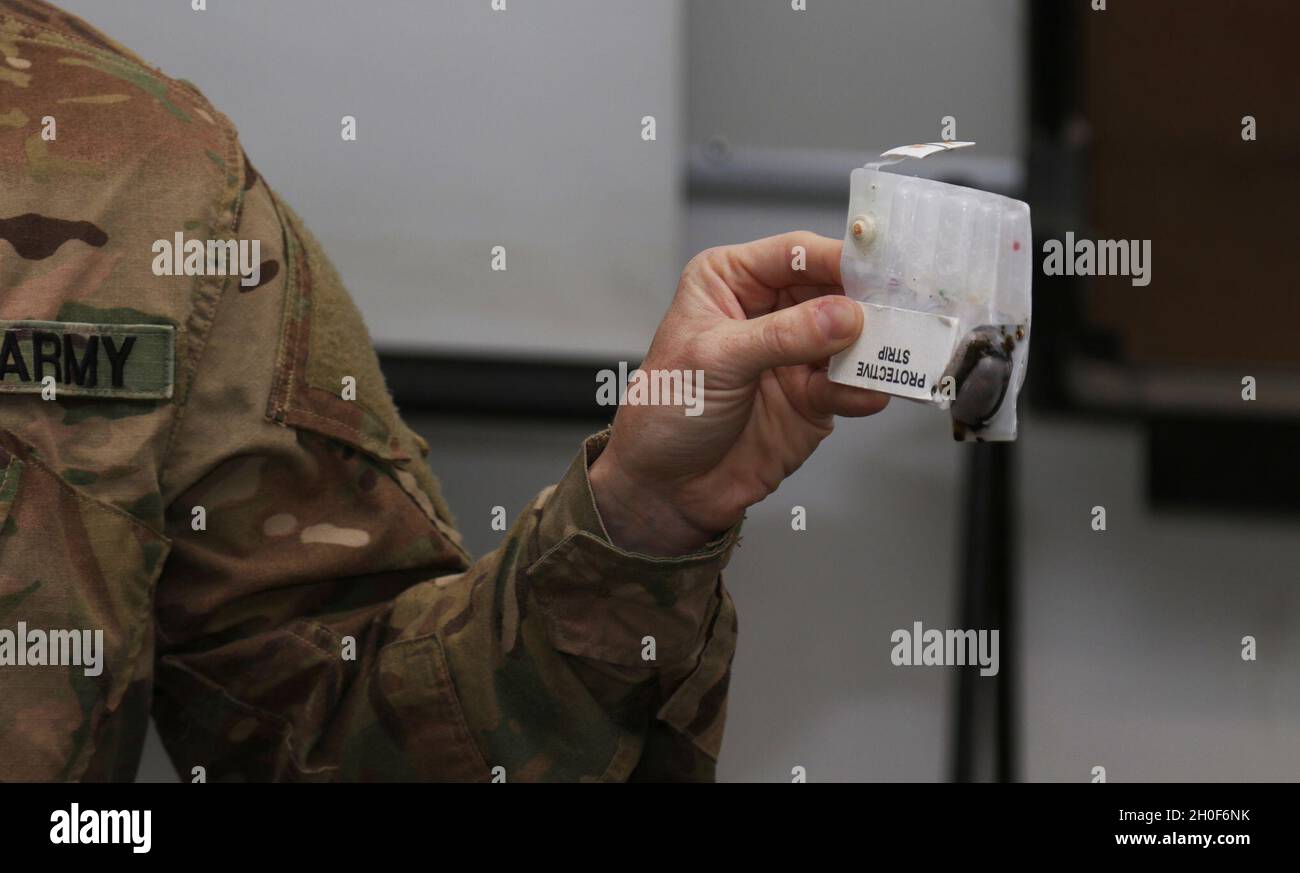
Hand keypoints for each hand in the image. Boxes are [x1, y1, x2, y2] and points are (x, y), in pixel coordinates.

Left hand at [588, 231, 889, 555]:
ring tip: (892, 355)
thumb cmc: (666, 411)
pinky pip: (849, 386)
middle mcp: (769, 310)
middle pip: (834, 291)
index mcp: (733, 281)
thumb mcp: (716, 360)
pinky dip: (863, 389)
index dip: (837, 258)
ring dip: (872, 348)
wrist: (666, 488)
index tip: (877, 269)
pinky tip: (868, 394)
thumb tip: (843, 315)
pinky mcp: (813, 397)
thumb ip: (783, 336)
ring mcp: (795, 354)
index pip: (796, 254)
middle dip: (866, 303)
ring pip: (850, 338)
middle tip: (898, 311)